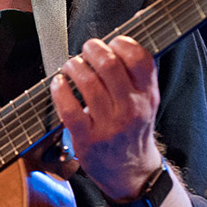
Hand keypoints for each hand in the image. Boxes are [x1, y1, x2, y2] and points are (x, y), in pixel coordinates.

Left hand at [49, 36, 162, 200]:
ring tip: (71, 66)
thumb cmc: (132, 129)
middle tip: (86, 51)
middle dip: (92, 49)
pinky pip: (68, 107)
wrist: (130, 171)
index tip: (111, 43)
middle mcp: (131, 109)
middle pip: (109, 65)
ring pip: (87, 82)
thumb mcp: (145, 101)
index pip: (140, 58)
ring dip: (73, 66)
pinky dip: (59, 89)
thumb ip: (137, 73)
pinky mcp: (87, 138)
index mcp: (148, 96)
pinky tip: (58, 84)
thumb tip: (121, 35)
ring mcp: (109, 125)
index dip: (122, 43)